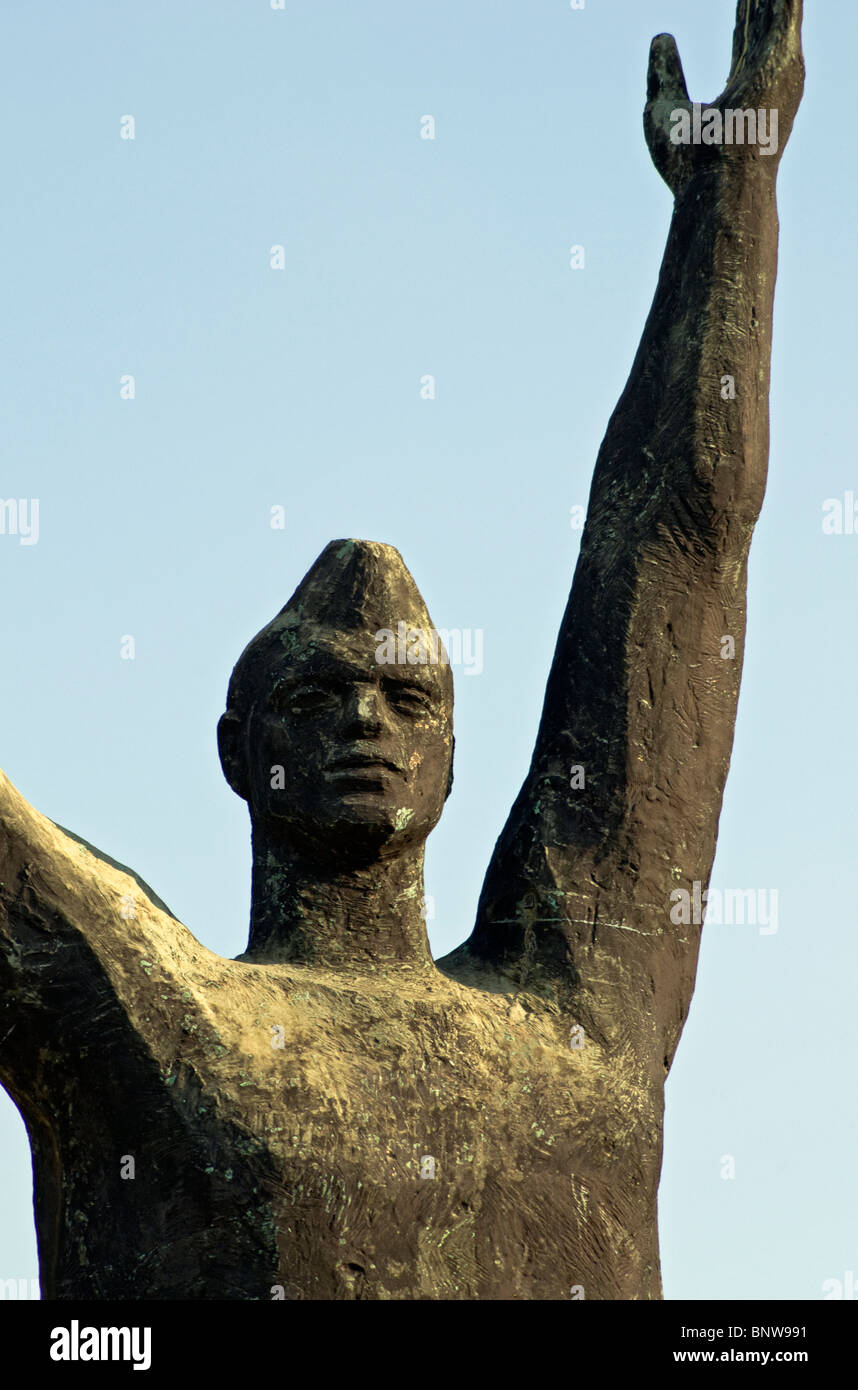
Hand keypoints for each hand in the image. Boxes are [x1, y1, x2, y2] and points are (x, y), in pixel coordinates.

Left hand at [644, 0, 803, 192]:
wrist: (711, 185)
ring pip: (777, 14)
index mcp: (742, 93)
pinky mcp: (781, 63)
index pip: (744, 43)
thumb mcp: (663, 105)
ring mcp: (777, 73)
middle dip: (761, 2)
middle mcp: (765, 82)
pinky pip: (784, 13)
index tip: (744, 1)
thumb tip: (663, 36)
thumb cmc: (686, 163)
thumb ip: (665, 70)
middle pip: (765, 26)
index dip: (744, 18)